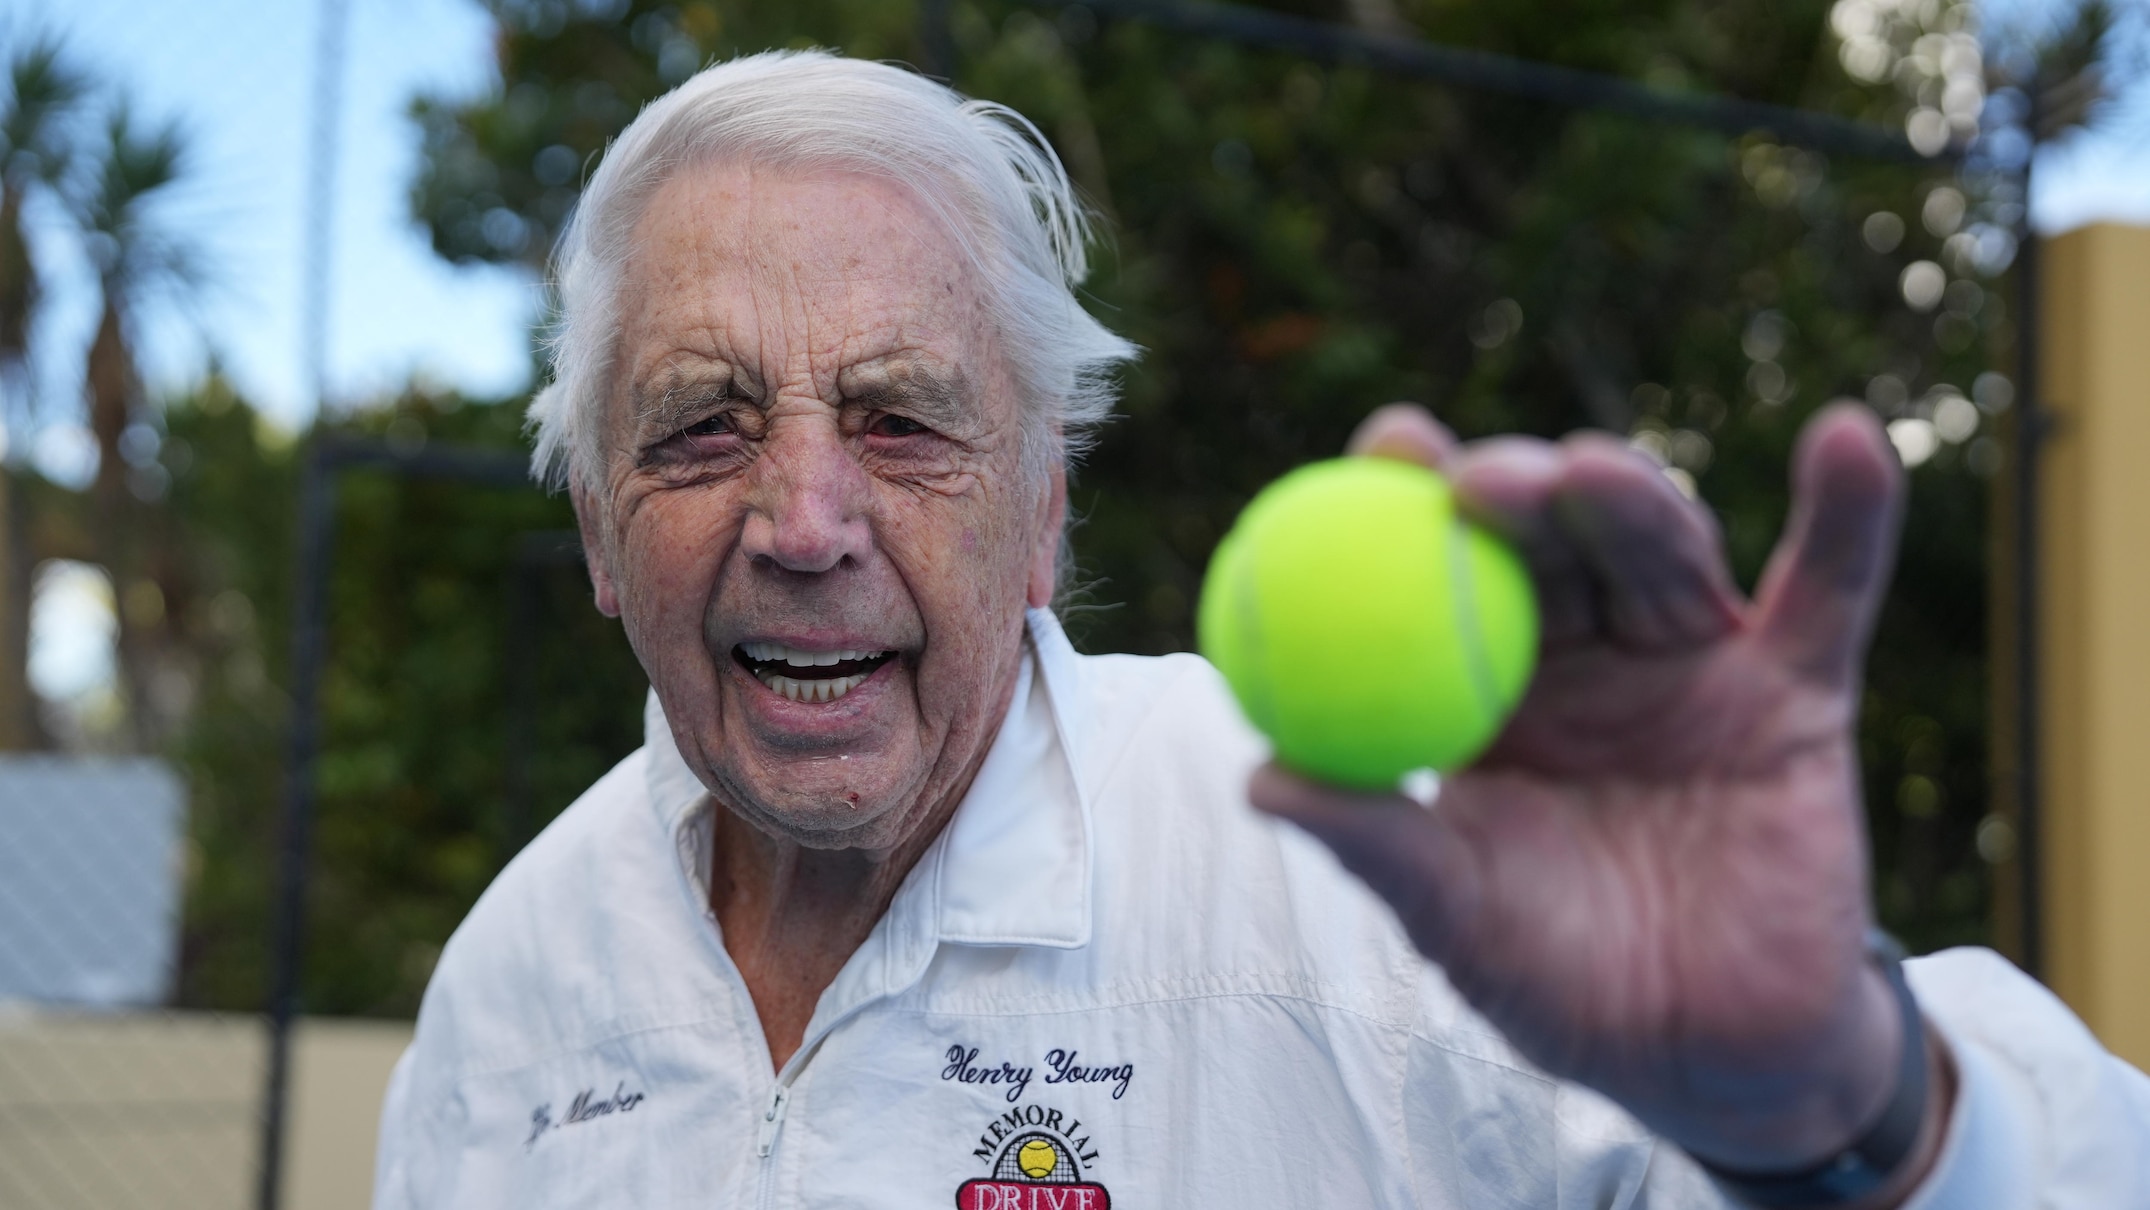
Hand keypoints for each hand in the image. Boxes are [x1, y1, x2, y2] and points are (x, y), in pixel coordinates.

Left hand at [1249, 403, 1948, 1188]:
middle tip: (1476, 480)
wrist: (1705, 1058)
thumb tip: (1260, 778)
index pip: (1444, 564)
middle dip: (1515, 489)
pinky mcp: (1798, 692)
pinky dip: (1849, 516)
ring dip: (1628, 501)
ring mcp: (1693, 662)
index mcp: (1487, 683)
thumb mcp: (1453, 913)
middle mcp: (1585, 653)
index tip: (1388, 445)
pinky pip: (1828, 595)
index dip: (1416, 493)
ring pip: (1662, 552)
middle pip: (1551, 538)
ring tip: (1584, 477)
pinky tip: (1848, 436)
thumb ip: (1374, 842)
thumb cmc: (1556, 977)